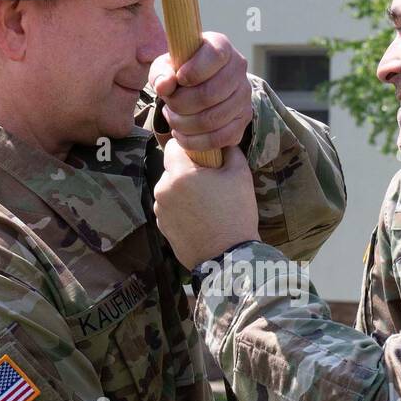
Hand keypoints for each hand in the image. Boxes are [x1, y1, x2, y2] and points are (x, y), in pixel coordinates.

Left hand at [149, 31, 252, 152]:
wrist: (201, 86)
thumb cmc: (181, 71)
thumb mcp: (166, 66)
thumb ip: (161, 72)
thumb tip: (164, 86)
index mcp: (221, 46)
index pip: (214, 57)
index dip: (192, 72)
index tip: (178, 80)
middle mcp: (239, 70)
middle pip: (209, 94)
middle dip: (180, 104)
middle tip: (169, 105)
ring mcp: (244, 97)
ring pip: (212, 119)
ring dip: (184, 124)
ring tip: (173, 118)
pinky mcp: (244, 121)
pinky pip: (219, 138)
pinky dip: (195, 142)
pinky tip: (182, 135)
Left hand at [153, 139, 257, 269]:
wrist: (228, 257)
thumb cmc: (235, 214)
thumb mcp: (241, 175)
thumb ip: (230, 151)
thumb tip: (224, 144)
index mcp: (180, 174)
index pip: (174, 145)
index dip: (189, 149)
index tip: (203, 158)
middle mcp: (163, 190)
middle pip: (171, 169)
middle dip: (187, 172)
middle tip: (210, 184)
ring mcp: (160, 210)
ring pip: (169, 190)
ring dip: (183, 192)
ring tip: (205, 205)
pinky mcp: (162, 227)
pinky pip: (169, 209)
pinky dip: (180, 210)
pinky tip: (199, 219)